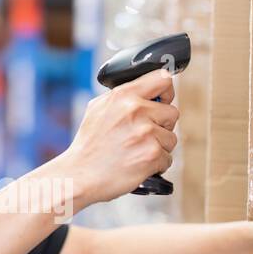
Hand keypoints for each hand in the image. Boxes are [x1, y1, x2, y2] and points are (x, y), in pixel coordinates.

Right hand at [60, 69, 178, 204]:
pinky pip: (167, 158)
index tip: (161, 102)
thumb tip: (146, 92)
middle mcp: (135, 110)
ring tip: (136, 152)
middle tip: (142, 136)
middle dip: (162, 126)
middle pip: (172, 113)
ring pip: (171, 138)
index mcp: (123, 95)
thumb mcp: (98, 110)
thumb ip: (122, 98)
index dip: (166, 93)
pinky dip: (156, 165)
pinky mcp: (152, 154)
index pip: (163, 78)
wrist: (80, 175)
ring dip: (159, 148)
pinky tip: (138, 164)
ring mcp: (145, 132)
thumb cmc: (89, 147)